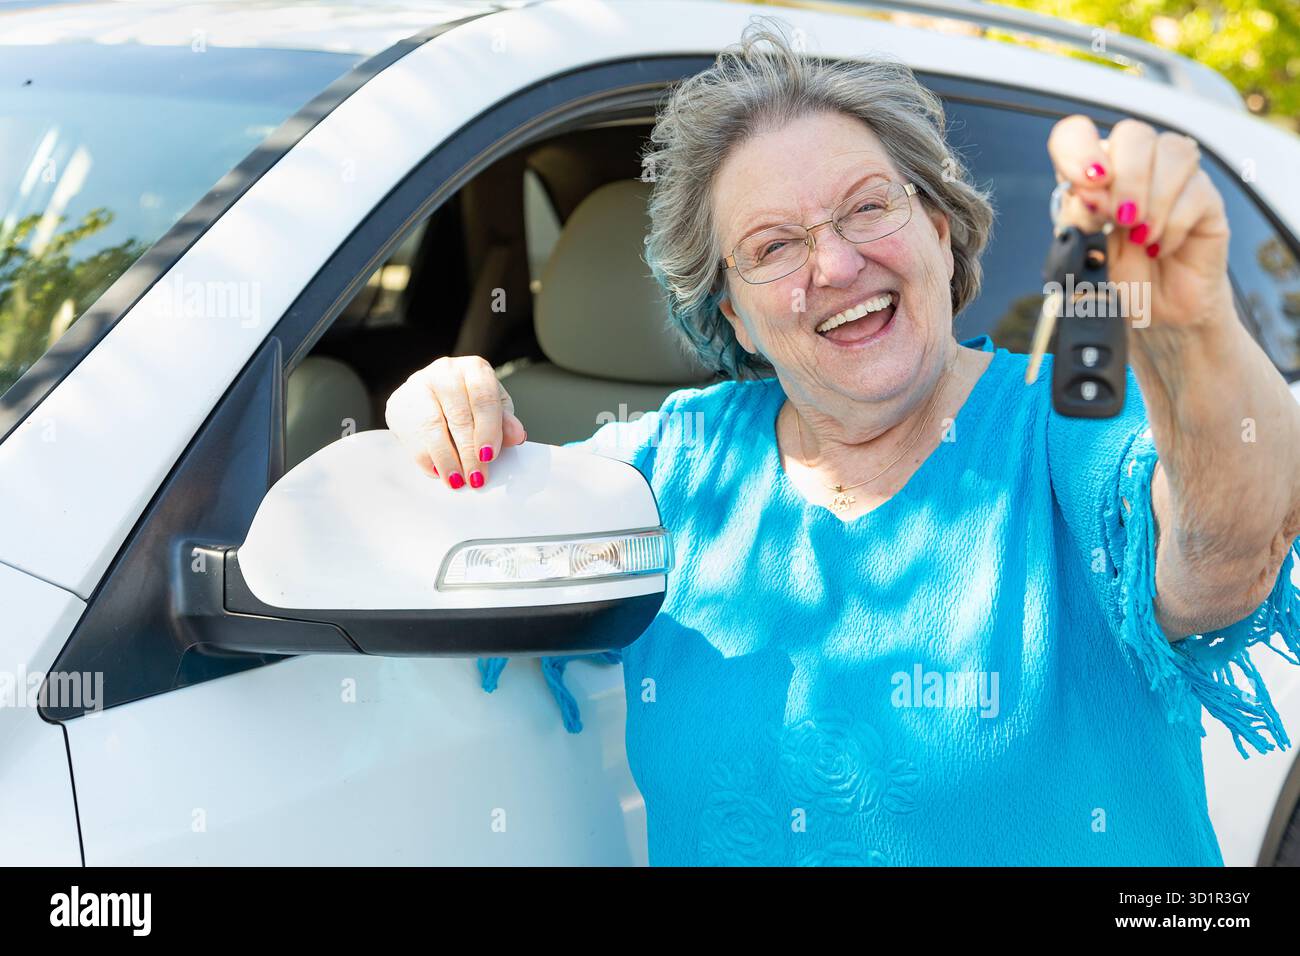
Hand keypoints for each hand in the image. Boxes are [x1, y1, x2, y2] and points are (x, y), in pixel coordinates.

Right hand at [384, 356, 526, 488]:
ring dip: (446, 459)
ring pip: (432, 427)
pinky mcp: (399, 403)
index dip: (488, 429)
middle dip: (468, 452)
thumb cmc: (469, 402)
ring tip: (457, 480)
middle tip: (476, 477)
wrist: (432, 394)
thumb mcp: (492, 409)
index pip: (483, 398)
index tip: (489, 456)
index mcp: (474, 369)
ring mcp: (418, 385)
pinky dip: (426, 459)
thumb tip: (516, 436)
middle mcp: (445, 371)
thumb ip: (504, 422)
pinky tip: (437, 472)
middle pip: (458, 415)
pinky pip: (412, 436)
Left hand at [1046, 115, 1233, 331]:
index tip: (1086, 182)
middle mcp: (1135, 167)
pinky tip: (1159, 248)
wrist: (1156, 315)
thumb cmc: (1119, 280)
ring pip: (1172, 151)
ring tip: (1140, 238)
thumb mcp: (1085, 253)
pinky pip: (1196, 190)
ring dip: (1152, 198)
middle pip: (1133, 133)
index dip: (1077, 148)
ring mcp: (1174, 179)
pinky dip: (1173, 224)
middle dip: (1124, 178)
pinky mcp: (1206, 200)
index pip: (1076, 134)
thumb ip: (1079, 219)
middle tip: (1119, 219)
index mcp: (1094, 174)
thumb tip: (1088, 192)